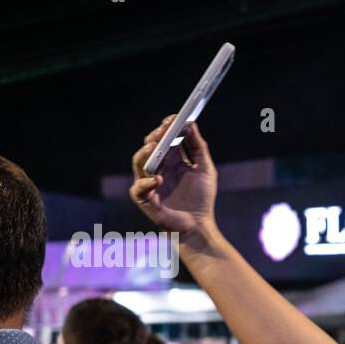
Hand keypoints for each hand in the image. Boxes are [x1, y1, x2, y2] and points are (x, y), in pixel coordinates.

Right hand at [130, 118, 219, 239]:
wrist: (199, 225)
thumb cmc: (201, 198)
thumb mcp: (205, 169)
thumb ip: (199, 147)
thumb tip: (191, 124)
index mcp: (172, 159)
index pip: (165, 138)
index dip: (168, 127)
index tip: (175, 117)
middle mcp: (158, 167)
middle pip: (150, 146)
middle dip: (156, 136)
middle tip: (164, 129)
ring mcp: (149, 181)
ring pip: (139, 162)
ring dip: (145, 153)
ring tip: (155, 146)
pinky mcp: (145, 198)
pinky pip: (139, 188)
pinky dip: (147, 182)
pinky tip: (158, 179)